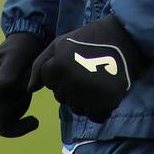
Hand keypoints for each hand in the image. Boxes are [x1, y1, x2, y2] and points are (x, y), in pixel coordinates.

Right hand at [0, 31, 46, 137]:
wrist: (24, 51)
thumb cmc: (22, 49)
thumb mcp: (18, 53)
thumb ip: (10, 68)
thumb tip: (0, 86)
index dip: (17, 90)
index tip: (28, 75)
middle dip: (20, 102)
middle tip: (30, 85)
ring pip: (1, 121)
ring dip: (21, 110)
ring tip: (28, 93)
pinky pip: (2, 128)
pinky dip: (18, 128)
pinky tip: (34, 122)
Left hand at [27, 14, 149, 122]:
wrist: (124, 37)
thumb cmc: (88, 39)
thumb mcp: (59, 44)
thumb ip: (40, 65)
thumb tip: (30, 89)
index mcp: (59, 67)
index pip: (48, 82)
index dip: (59, 72)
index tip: (73, 61)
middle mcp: (72, 83)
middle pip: (61, 97)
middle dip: (70, 87)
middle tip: (86, 69)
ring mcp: (90, 95)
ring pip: (77, 109)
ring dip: (84, 99)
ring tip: (95, 79)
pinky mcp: (108, 103)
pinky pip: (95, 116)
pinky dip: (99, 108)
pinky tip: (104, 91)